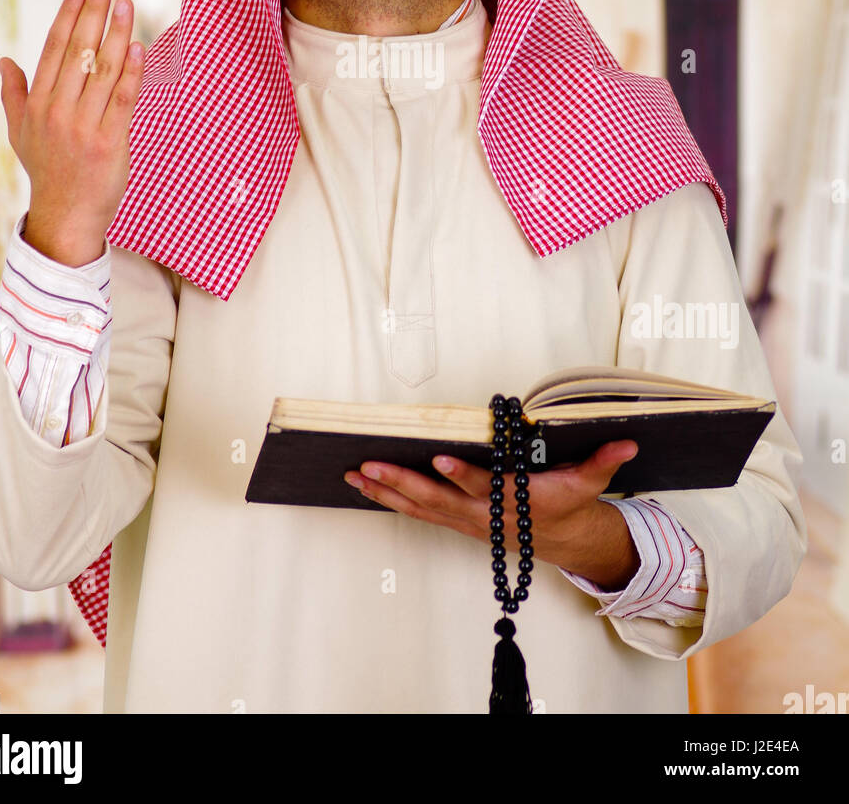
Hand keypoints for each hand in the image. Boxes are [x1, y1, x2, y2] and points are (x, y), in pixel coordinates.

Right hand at [0, 0, 144, 265]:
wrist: (66, 216)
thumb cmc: (47, 170)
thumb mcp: (20, 133)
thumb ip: (13, 94)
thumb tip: (5, 61)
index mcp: (37, 103)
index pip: (53, 49)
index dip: (68, 15)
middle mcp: (57, 111)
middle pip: (78, 51)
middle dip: (93, 13)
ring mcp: (83, 126)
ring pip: (101, 69)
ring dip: (115, 33)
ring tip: (125, 4)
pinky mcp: (109, 142)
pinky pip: (123, 99)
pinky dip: (131, 70)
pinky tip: (138, 45)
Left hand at [343, 441, 639, 586]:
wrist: (564, 540)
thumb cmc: (570, 503)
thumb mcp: (590, 482)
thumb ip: (603, 460)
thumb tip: (626, 441)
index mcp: (512, 501)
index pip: (484, 487)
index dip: (461, 476)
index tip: (438, 459)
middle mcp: (482, 515)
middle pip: (437, 500)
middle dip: (401, 482)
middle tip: (370, 464)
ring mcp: (465, 522)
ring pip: (419, 509)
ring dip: (385, 491)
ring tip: (353, 475)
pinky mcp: (456, 523)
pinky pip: (417, 513)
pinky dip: (390, 499)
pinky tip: (366, 487)